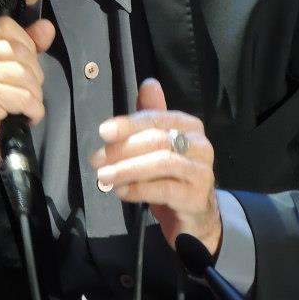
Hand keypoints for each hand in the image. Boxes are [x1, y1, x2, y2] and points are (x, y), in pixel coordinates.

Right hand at [0, 16, 54, 214]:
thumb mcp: (3, 72)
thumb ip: (25, 46)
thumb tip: (47, 27)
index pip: (7, 26)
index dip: (25, 48)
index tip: (17, 74)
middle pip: (20, 50)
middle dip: (32, 76)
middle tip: (19, 98)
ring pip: (25, 73)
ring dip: (33, 96)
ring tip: (20, 109)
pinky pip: (26, 95)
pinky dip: (32, 110)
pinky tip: (22, 118)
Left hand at [90, 78, 221, 254]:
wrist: (195, 214)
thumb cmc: (172, 174)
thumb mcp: (159, 143)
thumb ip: (150, 116)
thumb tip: (148, 85)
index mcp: (189, 125)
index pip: (155, 119)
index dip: (128, 124)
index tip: (103, 132)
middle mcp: (200, 144)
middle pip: (156, 140)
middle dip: (122, 149)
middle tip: (97, 160)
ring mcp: (202, 171)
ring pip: (161, 163)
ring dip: (127, 169)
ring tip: (105, 177)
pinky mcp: (197, 196)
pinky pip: (164, 189)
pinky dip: (139, 189)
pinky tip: (121, 192)